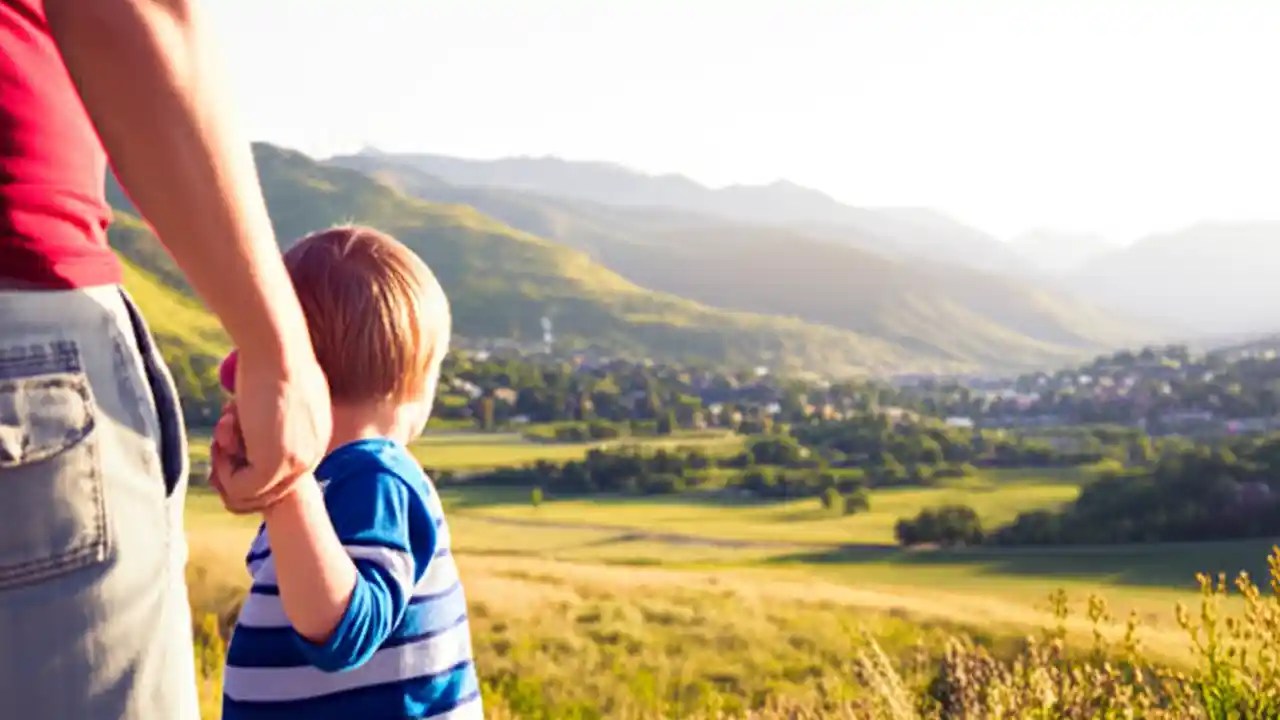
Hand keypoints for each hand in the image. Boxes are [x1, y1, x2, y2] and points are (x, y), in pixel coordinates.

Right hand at [214, 351, 331, 513]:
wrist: (276, 349)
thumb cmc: (274, 359)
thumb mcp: (283, 390)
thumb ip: (276, 412)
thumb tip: (252, 414)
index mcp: (317, 438)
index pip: (282, 469)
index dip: (249, 454)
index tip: (232, 426)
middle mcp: (313, 454)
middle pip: (268, 484)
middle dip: (237, 462)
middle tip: (225, 426)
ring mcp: (295, 463)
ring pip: (253, 490)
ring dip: (228, 464)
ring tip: (225, 425)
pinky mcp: (273, 466)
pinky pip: (241, 489)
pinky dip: (224, 470)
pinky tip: (223, 436)